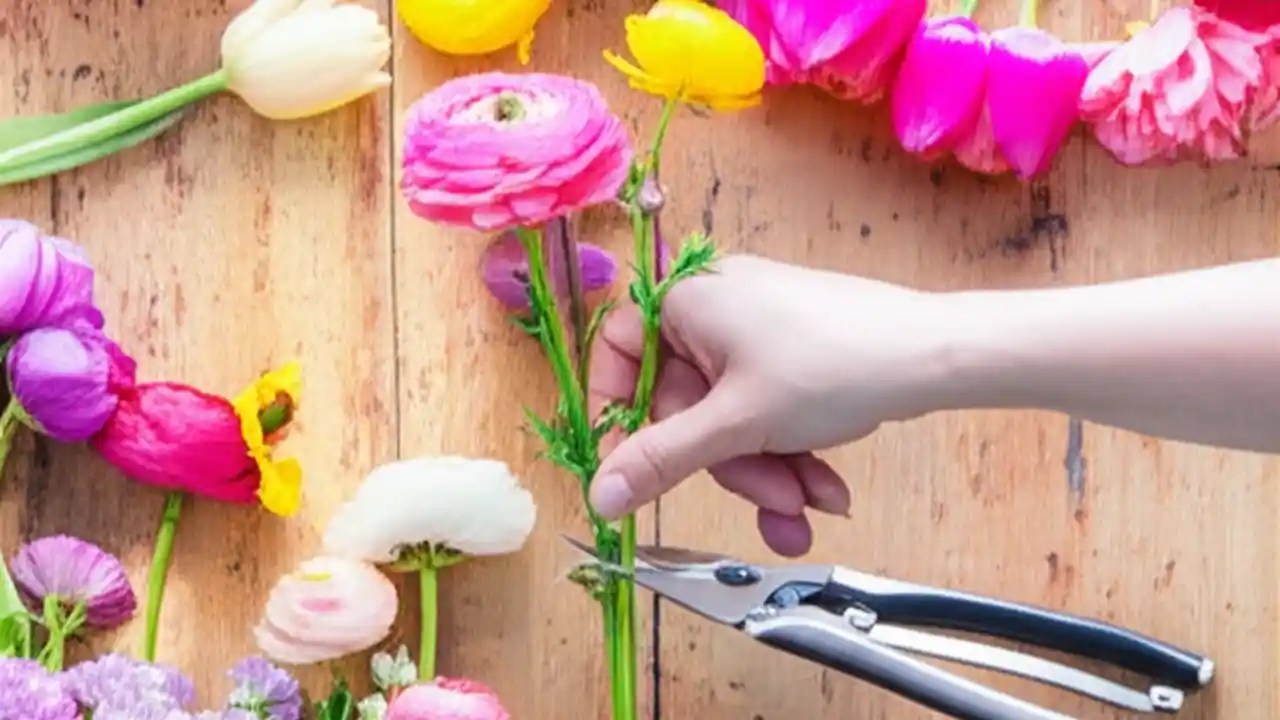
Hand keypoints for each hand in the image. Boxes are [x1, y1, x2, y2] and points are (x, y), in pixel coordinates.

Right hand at [588, 254, 951, 555]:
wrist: (937, 354)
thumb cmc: (832, 367)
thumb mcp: (736, 423)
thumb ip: (661, 461)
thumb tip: (598, 497)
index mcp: (686, 301)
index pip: (618, 352)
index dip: (619, 415)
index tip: (631, 472)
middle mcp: (715, 308)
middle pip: (685, 403)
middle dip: (730, 466)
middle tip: (771, 503)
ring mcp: (756, 330)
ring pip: (730, 418)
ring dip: (765, 472)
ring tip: (807, 510)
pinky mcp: (792, 353)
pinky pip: (766, 411)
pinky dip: (788, 452)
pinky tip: (824, 489)